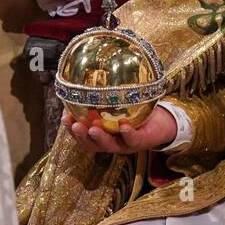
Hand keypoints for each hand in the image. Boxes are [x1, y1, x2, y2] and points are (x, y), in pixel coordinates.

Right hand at [61, 105, 176, 154]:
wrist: (160, 123)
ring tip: (92, 128)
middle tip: (74, 125)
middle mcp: (111, 143)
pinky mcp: (140, 142)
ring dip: (100, 138)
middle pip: (92, 144)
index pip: (83, 135)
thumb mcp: (117, 105)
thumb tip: (86, 79)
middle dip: (81, 136)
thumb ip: (103, 98)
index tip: (64, 117)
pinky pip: (132, 139)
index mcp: (102, 135)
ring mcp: (124, 144)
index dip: (71, 130)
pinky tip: (123, 126)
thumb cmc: (135, 113)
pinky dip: (127, 133)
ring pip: (109, 145)